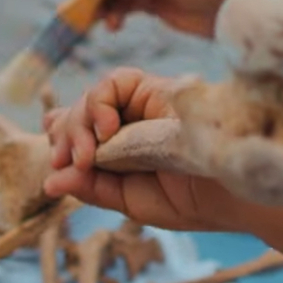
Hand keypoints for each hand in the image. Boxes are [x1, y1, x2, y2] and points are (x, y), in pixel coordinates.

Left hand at [43, 68, 233, 230]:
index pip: (79, 132)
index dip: (61, 137)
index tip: (57, 163)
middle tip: (68, 161)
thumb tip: (50, 181)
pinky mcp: (157, 88)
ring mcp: (144, 104)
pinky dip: (100, 100)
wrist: (232, 192)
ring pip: (93, 97)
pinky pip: (115, 81)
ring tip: (88, 152)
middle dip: (66, 135)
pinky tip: (106, 126)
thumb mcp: (129, 201)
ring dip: (80, 122)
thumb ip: (91, 187)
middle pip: (80, 114)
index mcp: (124, 150)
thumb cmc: (192, 202)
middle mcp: (132, 123)